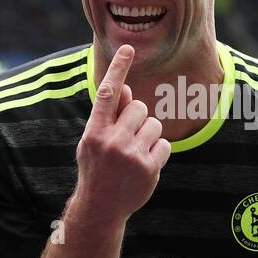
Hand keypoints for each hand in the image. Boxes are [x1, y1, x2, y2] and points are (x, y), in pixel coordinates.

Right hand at [74, 44, 170, 223]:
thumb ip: (109, 115)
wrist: (101, 208)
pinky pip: (164, 145)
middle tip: (128, 137)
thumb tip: (124, 87)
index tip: (129, 48)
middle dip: (137, 119)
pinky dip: (157, 153)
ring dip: (148, 135)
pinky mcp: (149, 168)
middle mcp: (111, 141)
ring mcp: (131, 155)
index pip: (107, 93)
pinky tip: (144, 165)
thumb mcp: (94, 140)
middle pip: (138, 107)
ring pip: (154, 125)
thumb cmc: (97, 167)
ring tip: (134, 153)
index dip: (118, 69)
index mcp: (94, 131)